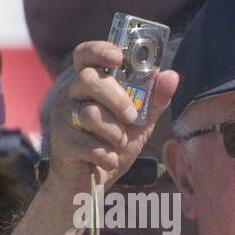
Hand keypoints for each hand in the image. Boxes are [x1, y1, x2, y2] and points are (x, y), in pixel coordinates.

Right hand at [49, 40, 178, 194]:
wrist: (90, 184)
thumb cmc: (113, 145)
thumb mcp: (140, 122)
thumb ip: (154, 99)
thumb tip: (172, 75)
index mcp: (89, 85)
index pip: (85, 55)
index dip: (99, 50)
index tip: (119, 56)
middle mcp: (71, 95)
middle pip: (88, 79)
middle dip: (117, 98)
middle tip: (131, 116)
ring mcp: (64, 118)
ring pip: (91, 114)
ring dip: (115, 134)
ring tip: (119, 143)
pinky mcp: (62, 143)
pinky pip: (89, 145)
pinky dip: (108, 156)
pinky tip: (108, 160)